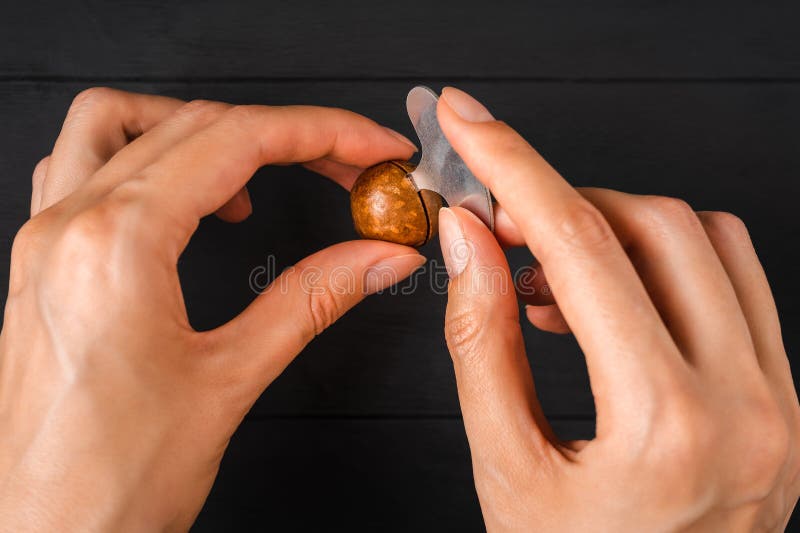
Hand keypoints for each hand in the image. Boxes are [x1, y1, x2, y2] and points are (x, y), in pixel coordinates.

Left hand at [0, 88, 423, 530]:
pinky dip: (145, 157)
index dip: (322, 132)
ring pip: (122, 125)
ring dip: (203, 129)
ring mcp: (45, 242)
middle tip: (346, 165)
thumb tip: (379, 257)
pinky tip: (183, 197)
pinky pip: (81, 167)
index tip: (371, 144)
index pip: (238, 141)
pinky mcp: (40, 265)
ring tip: (260, 170)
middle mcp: (69, 227)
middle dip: (284, 133)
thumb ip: (313, 299)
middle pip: (194, 124)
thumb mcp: (231, 379)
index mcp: (118, 244)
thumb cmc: (110, 484)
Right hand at [435, 87, 798, 530]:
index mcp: (664, 426)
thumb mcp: (505, 468)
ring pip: (705, 239)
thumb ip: (481, 343)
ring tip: (549, 275)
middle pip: (651, 225)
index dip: (513, 168)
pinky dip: (663, 263)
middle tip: (498, 224)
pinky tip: (609, 301)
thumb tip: (469, 242)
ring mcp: (777, 401)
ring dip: (616, 229)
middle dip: (561, 202)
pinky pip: (736, 283)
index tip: (472, 126)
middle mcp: (744, 404)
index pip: (581, 250)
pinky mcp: (782, 400)